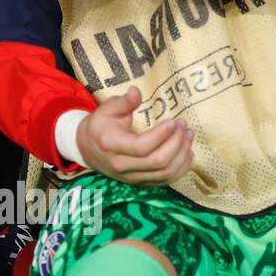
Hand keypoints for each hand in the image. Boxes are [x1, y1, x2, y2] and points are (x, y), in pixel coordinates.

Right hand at [75, 86, 194, 185]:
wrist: (87, 149)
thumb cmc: (99, 126)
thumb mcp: (106, 109)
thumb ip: (123, 101)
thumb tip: (136, 92)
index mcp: (111, 145)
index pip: (141, 147)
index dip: (162, 135)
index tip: (173, 121)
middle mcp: (121, 165)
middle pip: (157, 161)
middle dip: (176, 143)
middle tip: (183, 126)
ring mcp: (132, 177)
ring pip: (165, 173)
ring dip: (182, 154)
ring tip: (188, 135)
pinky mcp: (141, 183)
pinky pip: (167, 180)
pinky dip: (181, 167)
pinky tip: (186, 151)